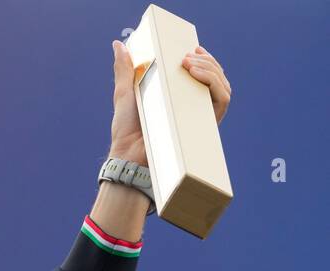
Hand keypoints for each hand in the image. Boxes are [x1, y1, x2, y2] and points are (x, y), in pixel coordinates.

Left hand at [108, 39, 230, 164]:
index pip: (202, 73)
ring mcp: (199, 116)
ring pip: (222, 85)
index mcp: (178, 96)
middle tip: (186, 56)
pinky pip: (221, 100)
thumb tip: (119, 44)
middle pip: (215, 76)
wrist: (128, 154)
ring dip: (211, 68)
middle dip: (206, 60)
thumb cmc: (125, 129)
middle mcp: (192, 105)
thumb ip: (124, 69)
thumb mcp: (124, 93)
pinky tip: (197, 75)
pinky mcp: (204, 125)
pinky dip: (214, 84)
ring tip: (189, 63)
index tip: (194, 48)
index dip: (204, 58)